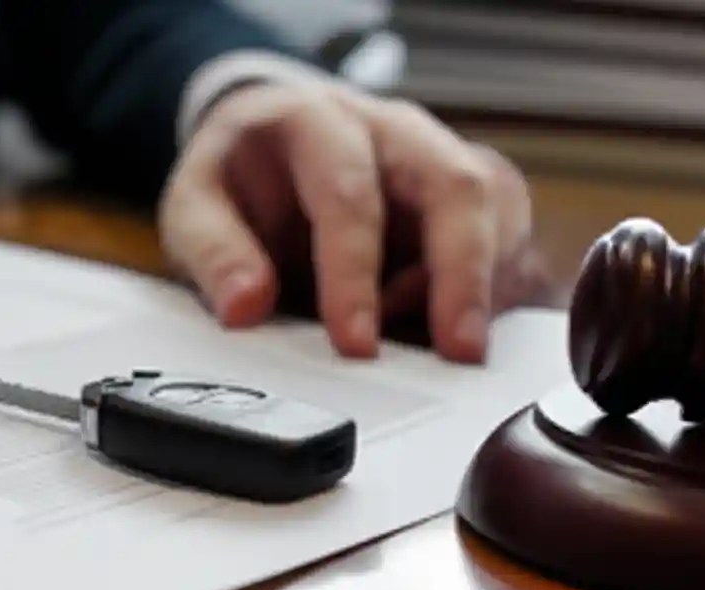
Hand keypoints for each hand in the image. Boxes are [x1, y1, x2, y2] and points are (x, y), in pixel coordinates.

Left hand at [159, 80, 548, 362]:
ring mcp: (439, 158)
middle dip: (463, 274)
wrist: (266, 150)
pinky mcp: (469, 198)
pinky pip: (509, 239)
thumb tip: (245, 306)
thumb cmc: (238, 182)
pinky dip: (494, 292)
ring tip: (447, 349)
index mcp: (315, 121)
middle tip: (458, 352)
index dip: (354, 273)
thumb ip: (213, 254)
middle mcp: (391, 130)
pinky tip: (454, 332)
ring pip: (499, 209)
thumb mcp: (195, 210)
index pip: (348, 191)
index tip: (354, 344)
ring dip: (486, 286)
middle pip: (456, 185)